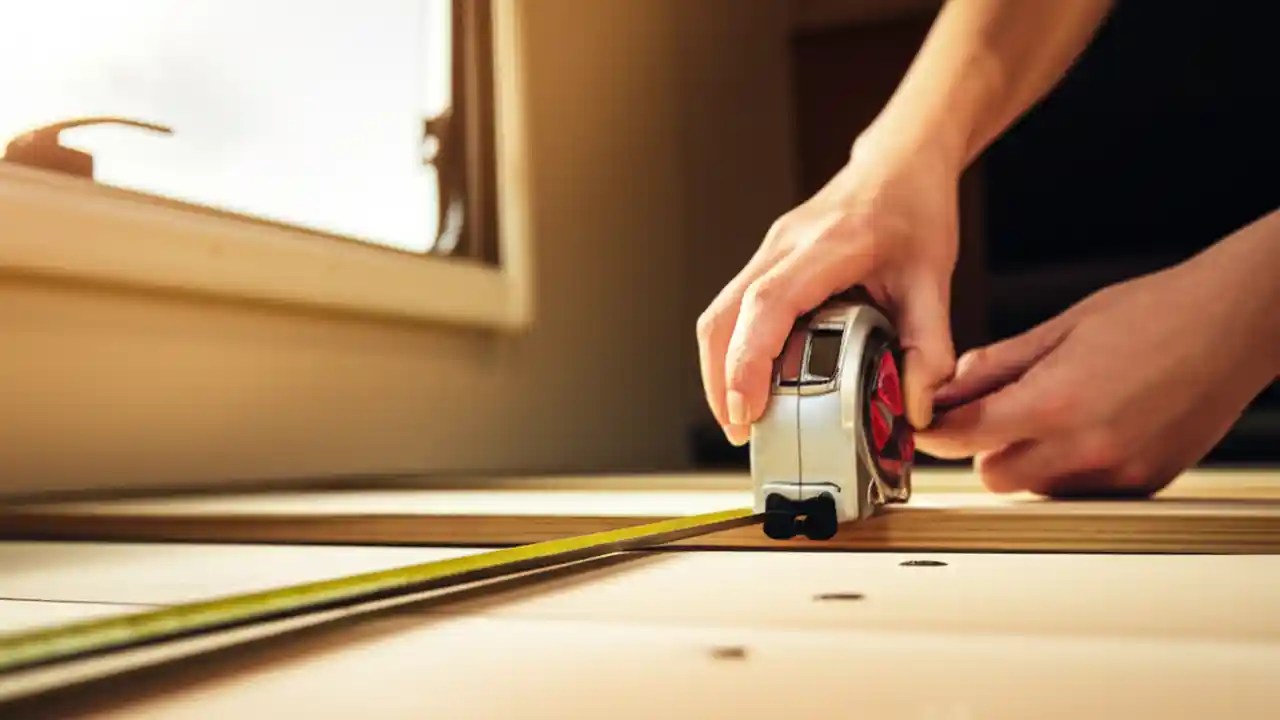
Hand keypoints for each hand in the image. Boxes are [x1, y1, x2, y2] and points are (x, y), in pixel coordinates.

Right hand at [696, 133, 961, 445]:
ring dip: (721, 369)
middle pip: (723, 316)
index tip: (746, 409)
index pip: (768, 304)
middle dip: (721, 380)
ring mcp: (768, 251)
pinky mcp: (765, 261)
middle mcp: (785, 245)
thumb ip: (929, 347)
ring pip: (719, 314)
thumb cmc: (914, 209)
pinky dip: (734, 351)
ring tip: (745, 417)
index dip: (748, 361)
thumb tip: (915, 409)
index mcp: (829, 245)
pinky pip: (732, 309)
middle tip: (741, 431)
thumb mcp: (935, 280)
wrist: (900, 162)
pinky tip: (755, 382)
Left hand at [916, 242, 1279, 496]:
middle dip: (984, 448)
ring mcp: (1119, 472)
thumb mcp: (1062, 326)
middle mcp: (1087, 447)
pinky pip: (1082, 491)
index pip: (967, 437)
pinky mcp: (1146, 484)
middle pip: (994, 477)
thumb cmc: (1156, 313)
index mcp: (1056, 401)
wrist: (1236, 323)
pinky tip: (1093, 428)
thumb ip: (1000, 364)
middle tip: (998, 413)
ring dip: (1030, 462)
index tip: (925, 427)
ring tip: (1058, 413)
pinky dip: (1071, 470)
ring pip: (1038, 489)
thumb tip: (953, 384)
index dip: (937, 432)